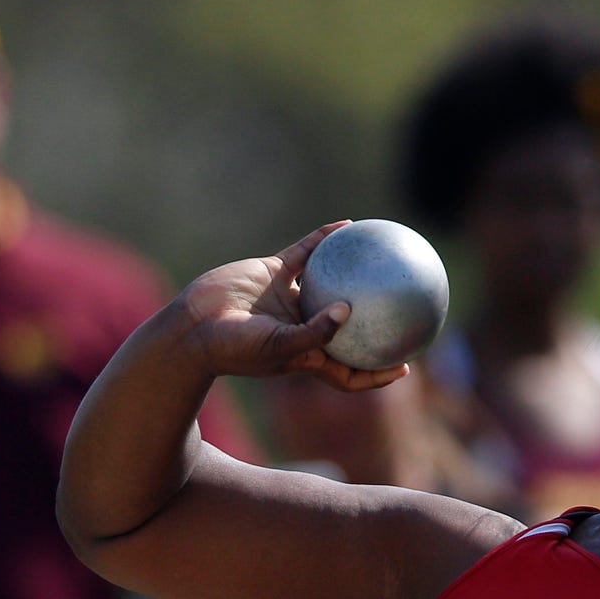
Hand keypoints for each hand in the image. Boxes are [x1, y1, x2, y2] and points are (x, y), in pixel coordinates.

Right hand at [165, 222, 406, 392]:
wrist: (193, 327)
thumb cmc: (234, 349)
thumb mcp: (279, 347)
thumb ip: (316, 332)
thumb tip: (349, 310)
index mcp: (307, 355)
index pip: (349, 372)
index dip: (377, 373)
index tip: (405, 367)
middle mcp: (302, 327)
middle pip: (347, 327)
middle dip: (375, 320)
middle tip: (406, 309)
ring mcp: (288, 299)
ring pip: (330, 283)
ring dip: (353, 271)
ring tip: (383, 257)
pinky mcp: (273, 273)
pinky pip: (306, 253)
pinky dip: (324, 240)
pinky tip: (347, 225)